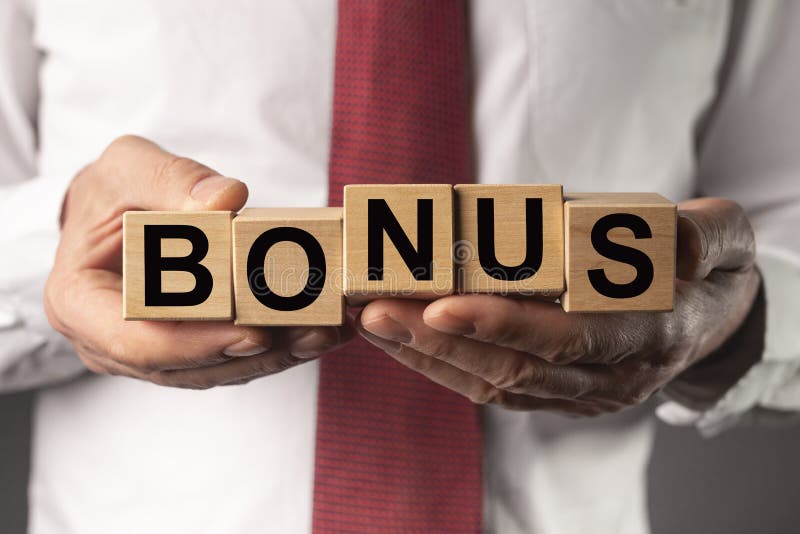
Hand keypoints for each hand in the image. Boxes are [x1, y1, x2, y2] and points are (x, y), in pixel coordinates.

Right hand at [45, 135, 353, 388]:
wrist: (114, 213)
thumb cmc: (112, 191)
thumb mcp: (130, 166)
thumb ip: (171, 179)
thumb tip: (227, 200)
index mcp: (80, 303)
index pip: (137, 342)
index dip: (196, 344)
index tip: (253, 334)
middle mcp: (112, 343)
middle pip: (190, 366)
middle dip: (257, 354)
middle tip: (315, 333)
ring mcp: (152, 352)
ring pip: (219, 368)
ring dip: (278, 356)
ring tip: (330, 332)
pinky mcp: (188, 348)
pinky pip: (232, 356)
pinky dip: (277, 346)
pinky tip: (320, 328)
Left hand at [358, 198, 760, 415]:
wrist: (718, 321)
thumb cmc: (711, 271)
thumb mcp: (727, 240)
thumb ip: (702, 235)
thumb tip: (669, 243)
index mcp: (648, 336)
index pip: (565, 337)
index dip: (502, 325)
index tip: (440, 306)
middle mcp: (610, 377)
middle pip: (514, 368)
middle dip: (438, 343)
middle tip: (375, 311)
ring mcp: (582, 393)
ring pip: (495, 384)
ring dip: (428, 357)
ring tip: (372, 322)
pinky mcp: (561, 393)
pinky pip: (496, 387)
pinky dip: (445, 366)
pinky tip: (405, 339)